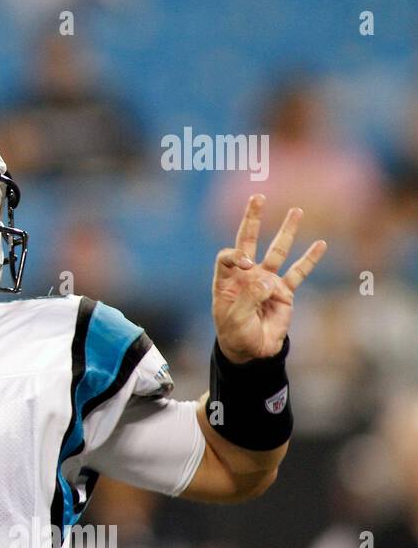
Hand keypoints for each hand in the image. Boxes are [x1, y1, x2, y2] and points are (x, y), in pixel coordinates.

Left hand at [212, 195, 325, 362]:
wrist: (251, 350)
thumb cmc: (236, 334)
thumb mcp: (235, 319)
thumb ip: (248, 298)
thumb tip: (267, 281)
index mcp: (226, 280)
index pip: (229, 256)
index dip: (236, 255)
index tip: (246, 263)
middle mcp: (246, 275)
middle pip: (248, 241)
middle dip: (252, 219)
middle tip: (258, 197)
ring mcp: (266, 281)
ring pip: (277, 251)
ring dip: (286, 231)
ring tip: (296, 211)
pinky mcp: (284, 291)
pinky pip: (298, 272)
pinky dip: (309, 259)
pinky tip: (320, 244)